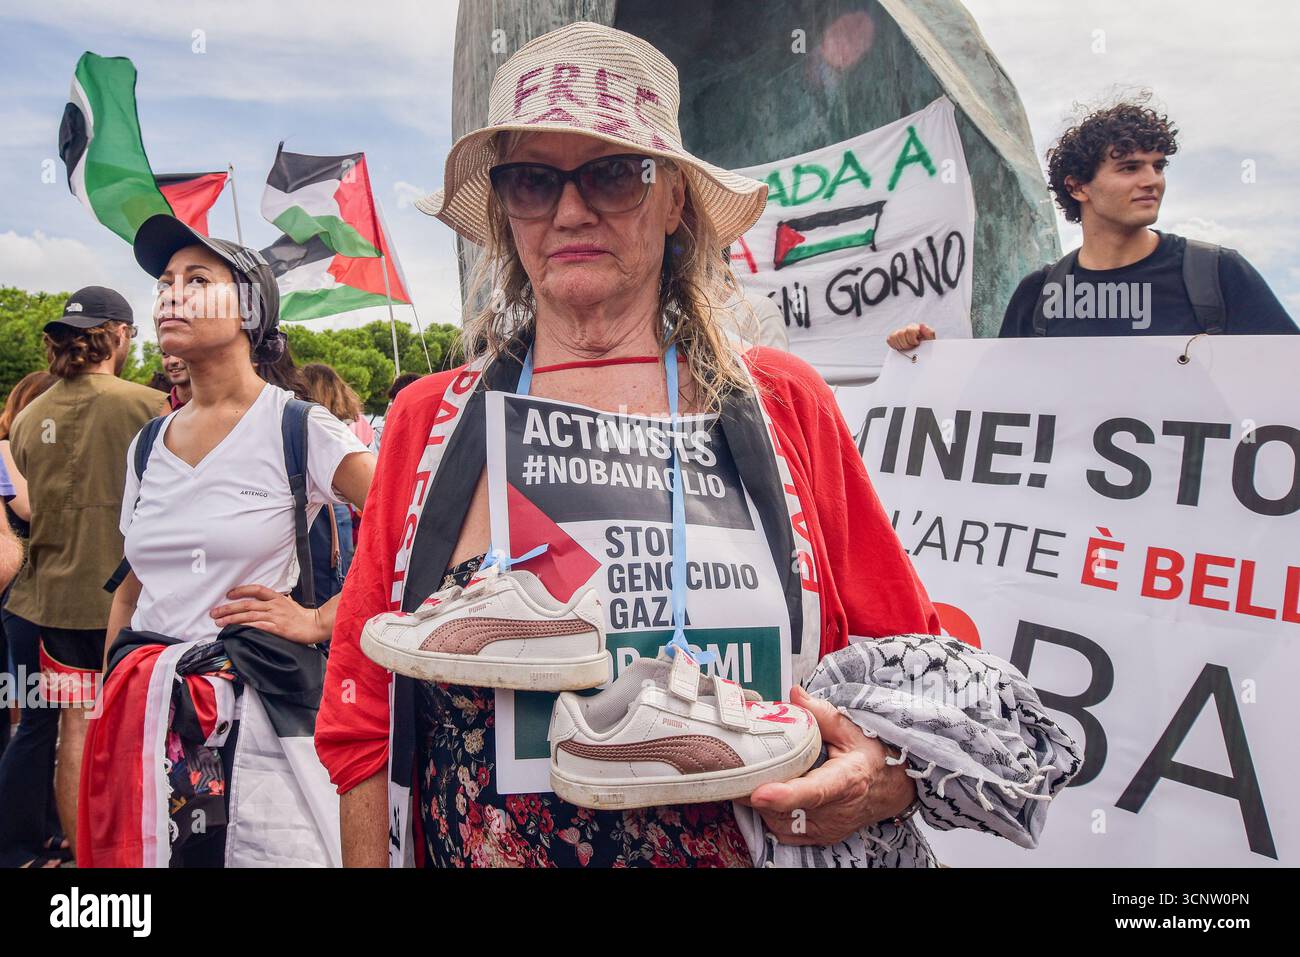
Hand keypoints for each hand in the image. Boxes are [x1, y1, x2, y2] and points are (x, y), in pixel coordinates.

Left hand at [210, 584, 327, 644]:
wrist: (315, 625)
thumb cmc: (302, 616)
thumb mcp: (290, 603)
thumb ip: (277, 600)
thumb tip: (266, 599)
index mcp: (277, 597)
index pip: (256, 589)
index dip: (241, 590)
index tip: (229, 594)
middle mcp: (274, 605)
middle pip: (247, 604)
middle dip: (228, 608)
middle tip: (215, 612)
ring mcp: (275, 616)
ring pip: (249, 615)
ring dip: (232, 618)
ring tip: (219, 622)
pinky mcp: (277, 628)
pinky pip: (257, 626)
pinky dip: (244, 626)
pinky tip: (235, 629)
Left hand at [741, 686, 916, 845]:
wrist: (892, 789)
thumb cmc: (872, 757)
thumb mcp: (853, 729)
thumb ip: (821, 713)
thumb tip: (794, 694)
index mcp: (847, 780)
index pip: (815, 791)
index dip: (785, 795)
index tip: (759, 792)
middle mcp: (837, 810)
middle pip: (787, 808)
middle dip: (757, 791)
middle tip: (737, 769)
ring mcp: (827, 827)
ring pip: (780, 822)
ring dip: (761, 803)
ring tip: (753, 776)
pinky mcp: (820, 837)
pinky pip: (784, 831)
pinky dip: (771, 815)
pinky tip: (768, 795)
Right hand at [886, 323, 935, 351]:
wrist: (923, 352)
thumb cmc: (927, 346)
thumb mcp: (931, 340)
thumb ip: (929, 332)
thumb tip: (921, 325)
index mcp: (915, 327)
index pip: (909, 330)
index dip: (912, 339)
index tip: (916, 344)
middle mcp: (907, 328)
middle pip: (900, 333)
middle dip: (906, 344)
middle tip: (911, 347)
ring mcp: (900, 332)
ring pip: (893, 336)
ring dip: (900, 345)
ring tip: (906, 348)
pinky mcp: (894, 337)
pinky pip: (890, 339)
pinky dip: (894, 345)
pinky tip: (900, 347)